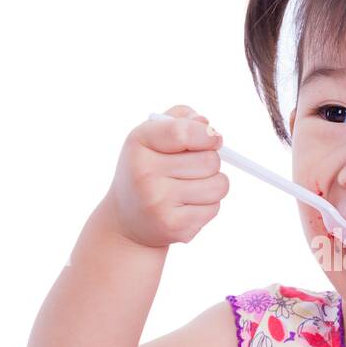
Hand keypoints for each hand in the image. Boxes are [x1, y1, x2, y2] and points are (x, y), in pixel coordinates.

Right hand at [103, 105, 228, 247]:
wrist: (126, 220)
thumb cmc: (146, 169)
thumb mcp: (151, 137)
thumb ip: (179, 120)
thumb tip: (206, 124)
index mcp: (139, 144)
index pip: (182, 132)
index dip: (206, 134)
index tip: (214, 138)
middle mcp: (145, 174)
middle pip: (210, 160)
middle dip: (210, 160)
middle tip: (193, 167)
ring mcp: (159, 203)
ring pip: (219, 185)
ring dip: (214, 184)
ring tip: (191, 186)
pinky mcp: (174, 226)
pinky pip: (214, 208)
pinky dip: (208, 205)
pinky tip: (186, 205)